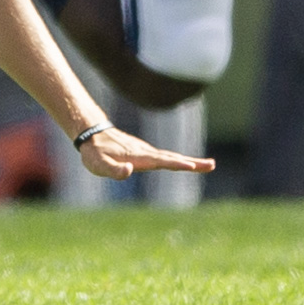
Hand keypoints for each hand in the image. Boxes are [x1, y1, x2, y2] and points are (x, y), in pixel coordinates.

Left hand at [77, 126, 214, 178]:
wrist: (91, 134)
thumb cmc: (94, 152)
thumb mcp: (98, 165)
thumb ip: (113, 169)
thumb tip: (130, 170)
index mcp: (138, 157)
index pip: (160, 161)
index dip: (175, 164)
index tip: (191, 165)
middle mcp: (146, 153)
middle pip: (172, 158)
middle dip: (192, 162)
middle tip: (212, 165)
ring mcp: (146, 152)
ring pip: (171, 157)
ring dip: (190, 161)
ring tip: (208, 165)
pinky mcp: (144, 153)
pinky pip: (165, 157)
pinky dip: (179, 159)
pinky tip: (186, 163)